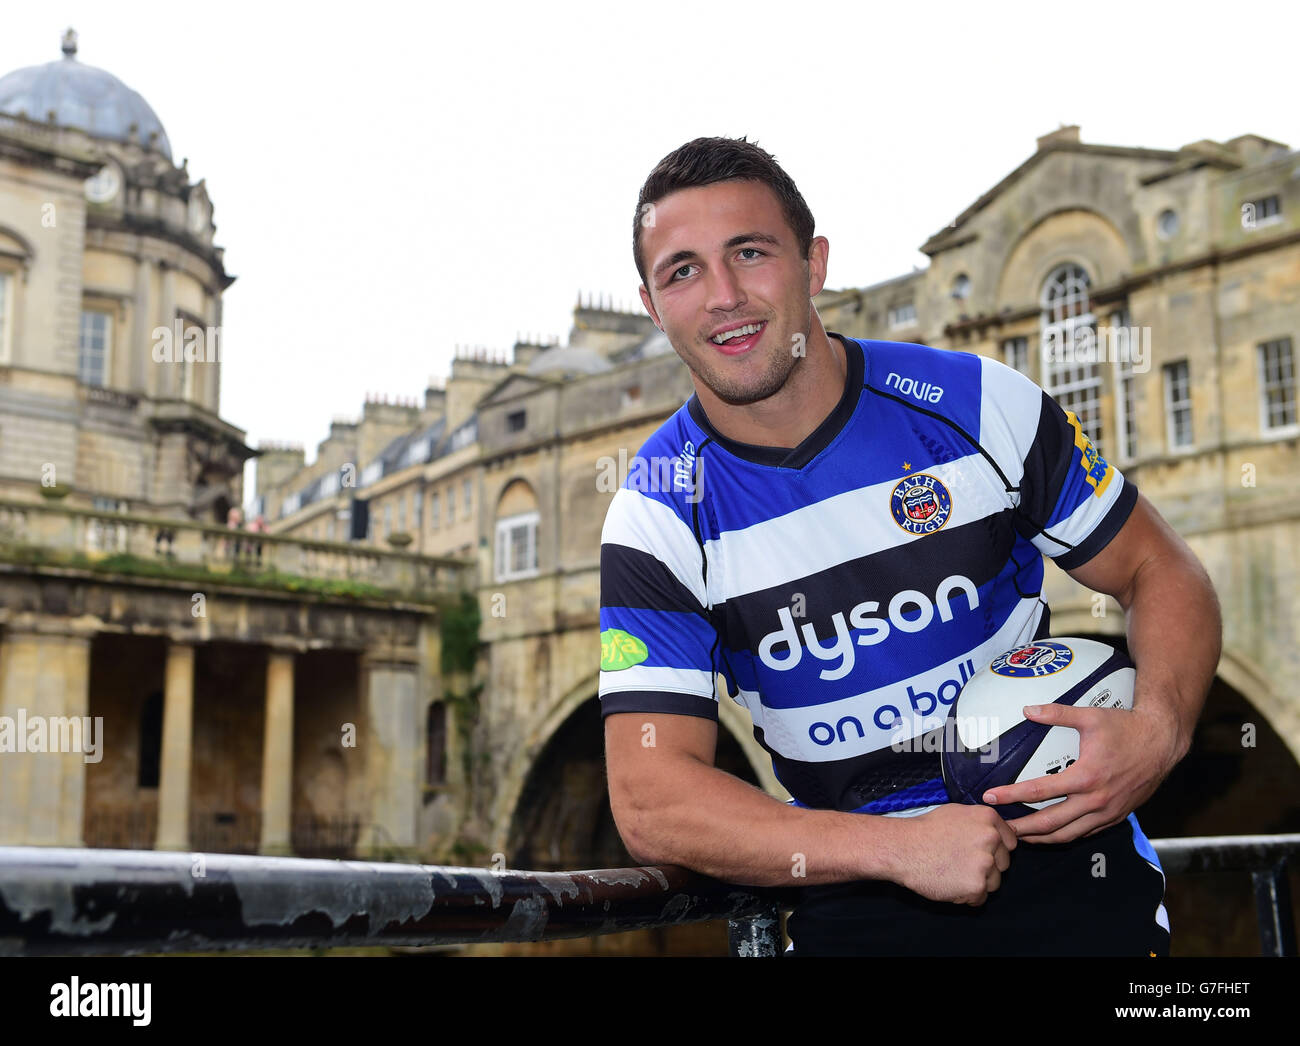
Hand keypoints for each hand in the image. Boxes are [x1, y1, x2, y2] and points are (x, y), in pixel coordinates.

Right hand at [891, 803, 1016, 905]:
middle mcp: (991, 839)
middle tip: (961, 863)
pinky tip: (950, 883)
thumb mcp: (957, 813)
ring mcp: (985, 863)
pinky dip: (967, 896)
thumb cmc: (924, 830)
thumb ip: (981, 823)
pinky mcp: (976, 886)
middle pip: (1004, 864)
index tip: (979, 852)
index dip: (996, 849)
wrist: (903, 848)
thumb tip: (998, 832)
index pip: (1010, 841)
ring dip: (977, 882)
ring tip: (953, 873)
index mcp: (988, 819)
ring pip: (994, 883)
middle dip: (987, 867)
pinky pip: (981, 899)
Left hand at [982, 698, 1180, 844]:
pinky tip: (1050, 834)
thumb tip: (1027, 710)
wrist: (1162, 742)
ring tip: (1019, 837)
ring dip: (1041, 839)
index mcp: (1086, 777)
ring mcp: (1107, 812)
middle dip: (1021, 829)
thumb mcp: (1090, 716)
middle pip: (1050, 823)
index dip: (1011, 795)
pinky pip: (1086, 833)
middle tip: (999, 830)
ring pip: (1068, 835)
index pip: (1039, 791)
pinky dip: (1065, 836)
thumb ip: (1056, 713)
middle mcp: (1096, 800)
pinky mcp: (1116, 816)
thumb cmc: (1126, 727)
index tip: (990, 797)